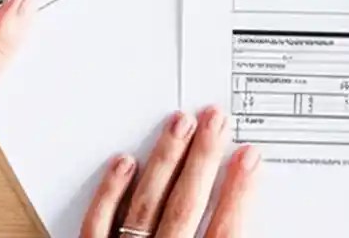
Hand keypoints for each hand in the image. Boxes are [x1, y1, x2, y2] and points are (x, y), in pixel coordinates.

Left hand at [80, 107, 260, 237]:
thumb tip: (251, 217)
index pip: (226, 232)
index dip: (239, 192)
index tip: (249, 158)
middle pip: (186, 206)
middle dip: (203, 158)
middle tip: (214, 121)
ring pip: (146, 204)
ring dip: (165, 160)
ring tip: (178, 125)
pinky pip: (97, 224)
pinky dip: (112, 192)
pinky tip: (124, 162)